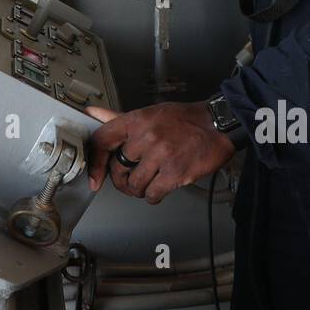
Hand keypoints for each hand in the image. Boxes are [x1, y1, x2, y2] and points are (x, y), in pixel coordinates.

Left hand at [85, 101, 236, 204]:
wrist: (218, 124)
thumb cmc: (184, 119)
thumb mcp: (149, 113)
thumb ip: (118, 118)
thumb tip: (92, 113)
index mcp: (136, 120)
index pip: (102, 141)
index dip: (94, 163)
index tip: (94, 177)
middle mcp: (146, 137)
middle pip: (117, 169)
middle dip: (122, 179)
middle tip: (131, 178)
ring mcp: (160, 156)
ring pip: (134, 185)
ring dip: (139, 189)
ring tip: (149, 182)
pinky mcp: (175, 173)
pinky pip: (152, 194)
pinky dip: (153, 195)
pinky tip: (160, 187)